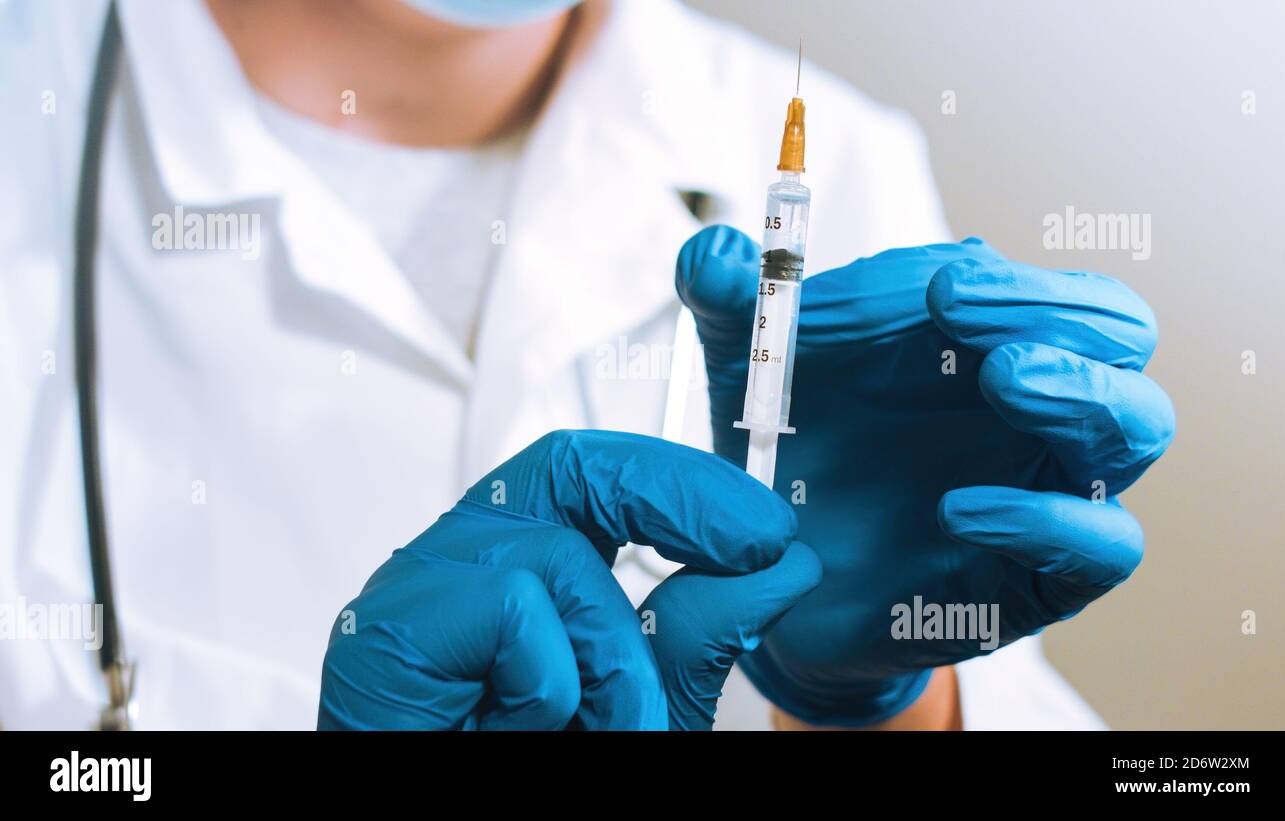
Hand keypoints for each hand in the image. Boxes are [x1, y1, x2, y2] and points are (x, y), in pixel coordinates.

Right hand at [317, 429, 820, 729]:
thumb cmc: (522, 768)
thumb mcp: (642, 705)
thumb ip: (697, 637)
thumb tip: (783, 567)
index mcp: (515, 570)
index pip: (592, 480)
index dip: (685, 485)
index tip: (768, 530)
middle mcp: (463, 566)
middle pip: (566, 466)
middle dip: (678, 495)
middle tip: (757, 543)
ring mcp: (415, 591)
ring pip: (556, 551)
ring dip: (619, 656)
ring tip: (618, 726)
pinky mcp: (381, 632)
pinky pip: (510, 606)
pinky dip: (549, 682)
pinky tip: (519, 727)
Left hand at [677, 227, 1174, 726]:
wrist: (775, 578)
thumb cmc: (786, 458)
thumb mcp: (746, 374)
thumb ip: (732, 308)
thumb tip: (715, 250)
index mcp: (977, 340)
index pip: (1024, 282)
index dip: (963, 278)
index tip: (883, 292)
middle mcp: (1030, 404)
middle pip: (1114, 328)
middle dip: (1048, 303)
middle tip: (958, 302)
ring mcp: (1044, 487)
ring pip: (1136, 423)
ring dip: (1081, 388)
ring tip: (1005, 376)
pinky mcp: (1038, 576)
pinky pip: (1101, 545)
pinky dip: (1045, 521)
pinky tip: (958, 509)